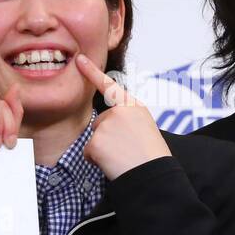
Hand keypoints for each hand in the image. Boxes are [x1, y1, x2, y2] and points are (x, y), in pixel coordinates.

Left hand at [76, 54, 170, 179]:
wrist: (154, 175)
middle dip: (107, 138)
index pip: (110, 86)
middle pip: (100, 123)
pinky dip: (97, 161)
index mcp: (134, 107)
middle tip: (127, 150)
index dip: (92, 71)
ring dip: (104, 150)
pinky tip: (114, 163)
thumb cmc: (152, 157)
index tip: (80, 59)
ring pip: (94, 139)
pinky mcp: (97, 141)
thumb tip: (108, 123)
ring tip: (123, 157)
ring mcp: (107, 124)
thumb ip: (127, 119)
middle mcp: (120, 111)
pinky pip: (89, 153)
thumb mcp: (145, 128)